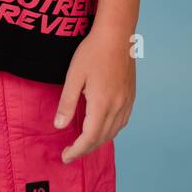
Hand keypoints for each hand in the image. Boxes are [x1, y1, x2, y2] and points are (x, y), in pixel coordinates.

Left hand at [52, 23, 136, 163]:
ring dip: (98, 142)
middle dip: (86, 149)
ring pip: (114, 132)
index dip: (76, 150)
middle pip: (102, 138)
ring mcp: (127, 102)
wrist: (117, 35)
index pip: (89, 138)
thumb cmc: (92, 52)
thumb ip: (67, 102)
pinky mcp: (131, 96)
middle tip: (71, 153)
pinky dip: (111, 131)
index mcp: (101, 104)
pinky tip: (103, 128)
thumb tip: (60, 126)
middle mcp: (117, 107)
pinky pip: (122, 122)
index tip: (65, 157)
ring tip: (84, 143)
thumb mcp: (74, 76)